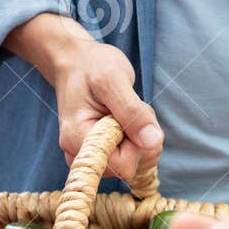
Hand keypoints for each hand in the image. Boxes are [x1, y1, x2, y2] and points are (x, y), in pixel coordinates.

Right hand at [5, 13, 161, 182]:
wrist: (77, 62)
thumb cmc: (92, 66)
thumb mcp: (113, 80)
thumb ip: (131, 111)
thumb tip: (152, 142)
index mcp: (77, 140)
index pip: (121, 166)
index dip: (136, 143)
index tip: (130, 114)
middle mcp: (82, 154)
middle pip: (130, 167)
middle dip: (140, 138)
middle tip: (129, 106)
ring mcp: (92, 155)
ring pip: (134, 162)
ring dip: (140, 135)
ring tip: (125, 108)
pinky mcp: (103, 152)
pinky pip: (132, 155)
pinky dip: (138, 136)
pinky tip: (127, 116)